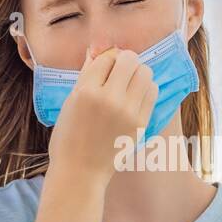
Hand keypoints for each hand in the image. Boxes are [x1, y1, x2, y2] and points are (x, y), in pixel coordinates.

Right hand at [46, 44, 157, 186]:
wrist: (80, 172)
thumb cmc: (69, 136)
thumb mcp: (70, 101)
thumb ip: (86, 74)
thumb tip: (99, 50)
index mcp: (86, 92)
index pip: (106, 58)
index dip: (106, 59)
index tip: (104, 68)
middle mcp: (109, 99)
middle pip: (130, 60)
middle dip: (125, 62)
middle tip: (119, 72)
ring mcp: (128, 112)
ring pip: (145, 73)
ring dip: (138, 73)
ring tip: (128, 84)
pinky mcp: (140, 123)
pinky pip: (152, 92)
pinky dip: (145, 89)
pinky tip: (134, 97)